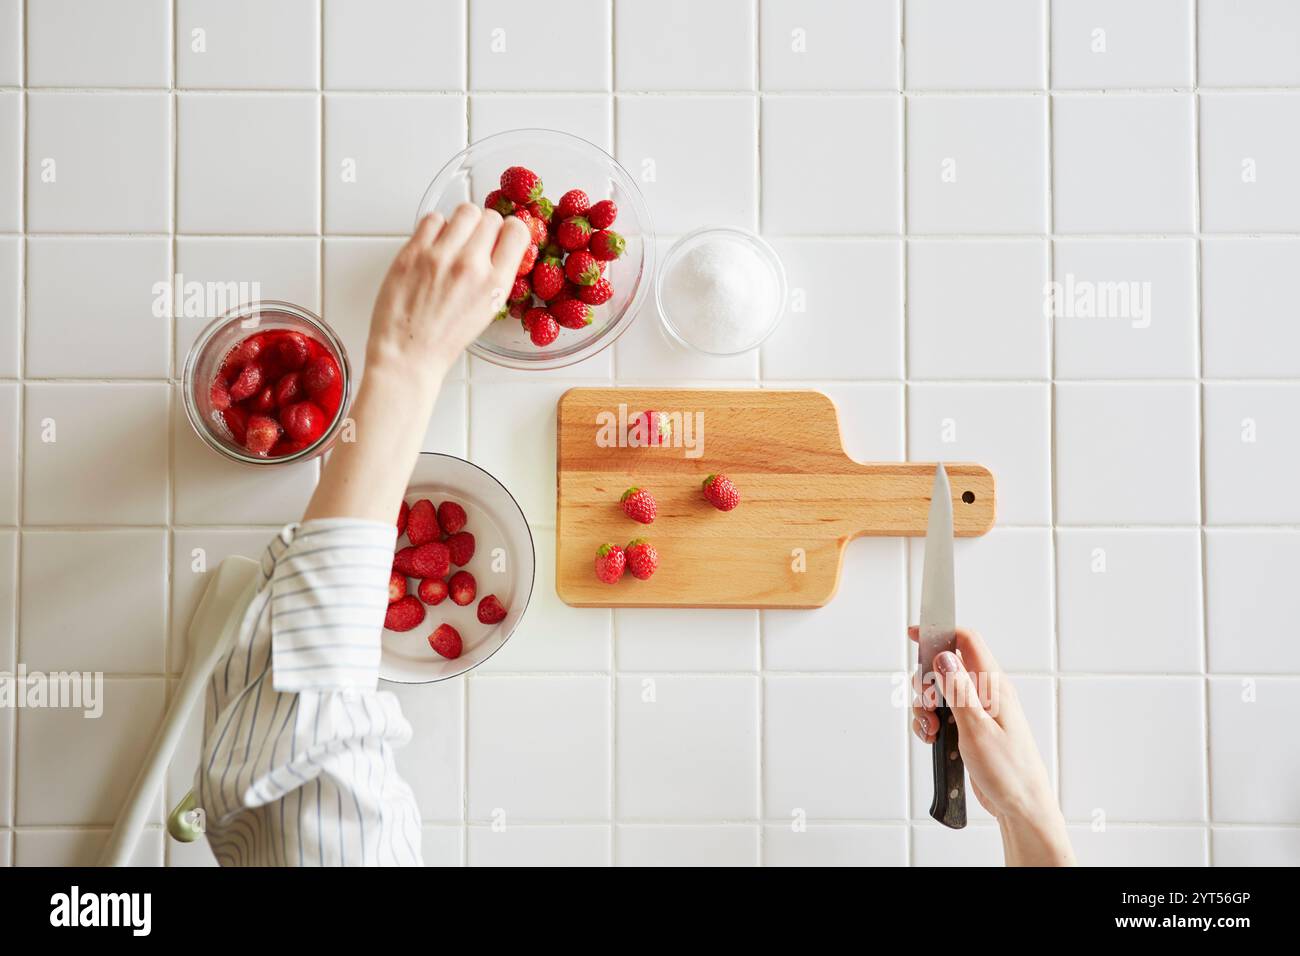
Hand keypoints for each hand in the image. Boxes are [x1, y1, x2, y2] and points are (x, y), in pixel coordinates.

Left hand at [365, 204, 530, 383]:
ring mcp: (440, 256)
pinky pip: (433, 218)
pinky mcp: (413, 252)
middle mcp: (470, 265)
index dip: (510, 231)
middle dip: (485, 227)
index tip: (502, 237)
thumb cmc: (444, 339)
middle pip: (490, 217)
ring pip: (464, 211)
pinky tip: (433, 245)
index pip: (517, 231)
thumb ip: (496, 276)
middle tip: (475, 242)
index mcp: (495, 284)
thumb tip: (500, 246)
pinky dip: (436, 227)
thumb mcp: (487, 311)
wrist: (407, 353)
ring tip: (454, 241)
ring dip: (462, 222)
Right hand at [910, 626, 1074, 865]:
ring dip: (926, 708)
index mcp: (994, 686)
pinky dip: (930, 724)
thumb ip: (959, 690)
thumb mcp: (977, 728)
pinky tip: (933, 739)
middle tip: (927, 706)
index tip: (916, 635)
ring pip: (940, 692)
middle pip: (946, 667)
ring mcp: (978, 711)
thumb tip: (945, 656)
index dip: (941, 633)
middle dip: (926, 682)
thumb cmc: (1008, 772)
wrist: (1020, 807)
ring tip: (932, 730)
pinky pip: (943, 715)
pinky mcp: (970, 729)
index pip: (967, 641)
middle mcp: (986, 694)